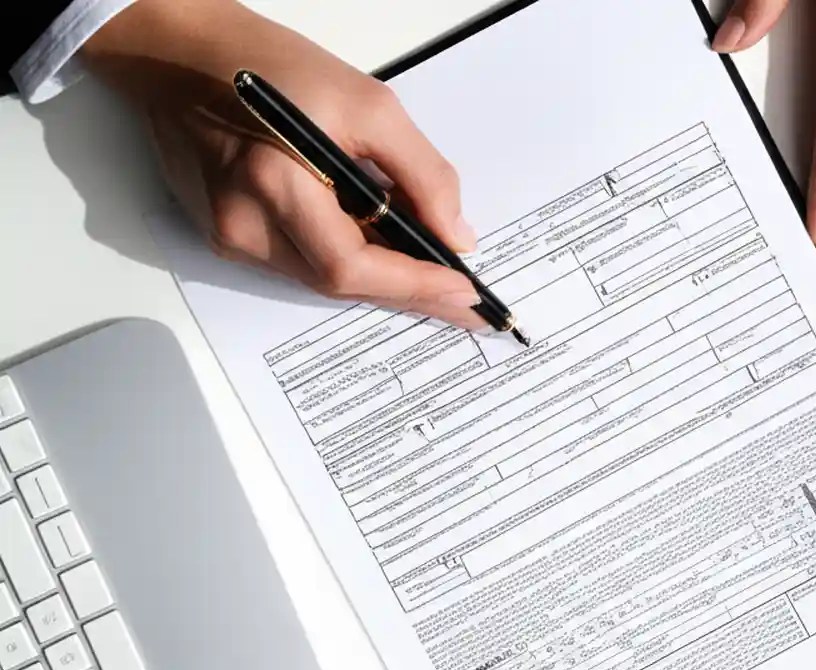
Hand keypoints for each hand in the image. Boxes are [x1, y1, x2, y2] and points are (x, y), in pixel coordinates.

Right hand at [82, 0, 484, 327]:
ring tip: (429, 273)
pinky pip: (297, 262)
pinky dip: (343, 259)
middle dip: (406, 292)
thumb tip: (455, 233)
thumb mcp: (369, 106)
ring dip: (377, 278)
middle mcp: (243, 223)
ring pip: (319, 278)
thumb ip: (421, 174)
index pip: (353, 266)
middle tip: (461, 302)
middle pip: (338, 283)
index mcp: (274, 183)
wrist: (181, 52)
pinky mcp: (223, 234)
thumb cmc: (272, 66)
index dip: (413, 285)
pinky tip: (378, 249)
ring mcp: (227, 234)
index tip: (464, 297)